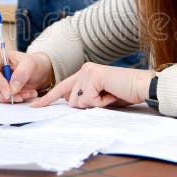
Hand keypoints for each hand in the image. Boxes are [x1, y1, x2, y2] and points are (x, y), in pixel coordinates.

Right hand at [0, 46, 51, 102]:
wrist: (35, 72)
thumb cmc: (31, 64)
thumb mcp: (31, 64)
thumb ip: (22, 73)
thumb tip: (12, 88)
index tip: (10, 92)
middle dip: (5, 94)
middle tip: (23, 96)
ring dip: (11, 98)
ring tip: (28, 94)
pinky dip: (11, 100)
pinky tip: (23, 95)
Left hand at [31, 63, 152, 108]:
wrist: (142, 86)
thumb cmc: (124, 93)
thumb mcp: (100, 97)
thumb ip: (85, 98)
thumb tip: (71, 103)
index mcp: (83, 73)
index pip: (62, 88)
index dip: (48, 99)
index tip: (34, 106)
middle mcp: (83, 70)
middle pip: (71, 100)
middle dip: (88, 105)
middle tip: (106, 97)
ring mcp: (88, 72)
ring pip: (79, 102)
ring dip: (96, 104)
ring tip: (110, 95)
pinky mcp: (94, 76)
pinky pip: (89, 100)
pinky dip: (102, 102)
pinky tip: (112, 94)